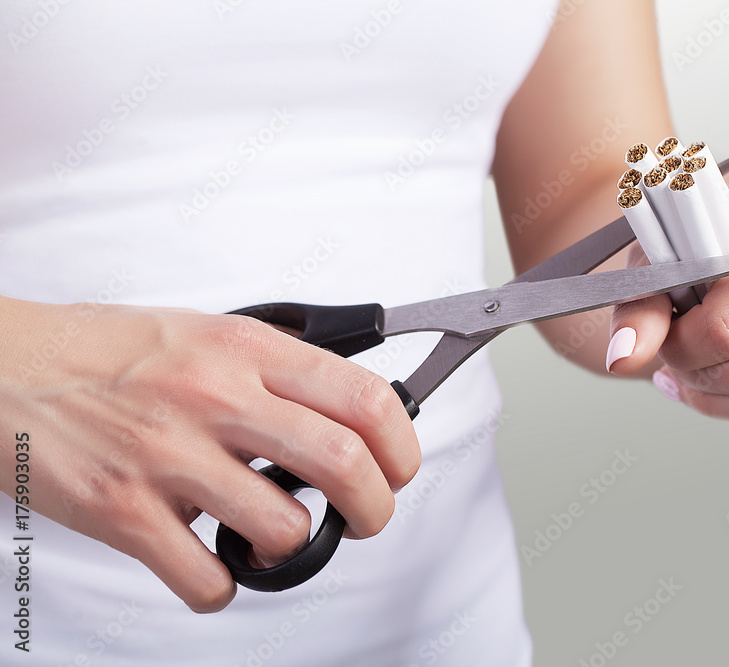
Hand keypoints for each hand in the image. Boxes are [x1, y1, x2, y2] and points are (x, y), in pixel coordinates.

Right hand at [0, 298, 419, 610]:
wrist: (6, 366)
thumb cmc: (106, 351)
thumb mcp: (206, 330)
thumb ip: (275, 366)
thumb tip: (344, 408)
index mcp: (245, 350)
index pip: (363, 397)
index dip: (402, 444)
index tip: (399, 467)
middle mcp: (215, 398)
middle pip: (344, 463)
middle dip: (376, 507)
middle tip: (366, 516)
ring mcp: (169, 456)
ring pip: (283, 527)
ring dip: (297, 549)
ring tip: (278, 538)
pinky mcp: (123, 512)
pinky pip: (205, 578)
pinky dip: (224, 586)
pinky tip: (216, 564)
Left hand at [606, 173, 728, 419]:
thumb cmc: (705, 237)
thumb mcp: (660, 258)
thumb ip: (638, 308)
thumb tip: (622, 358)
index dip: (682, 346)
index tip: (666, 333)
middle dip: (699, 375)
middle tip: (675, 356)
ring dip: (723, 398)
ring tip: (695, 372)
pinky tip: (725, 381)